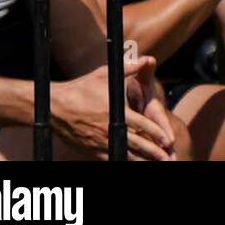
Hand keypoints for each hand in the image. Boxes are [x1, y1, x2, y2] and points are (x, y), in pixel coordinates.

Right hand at [50, 55, 175, 160]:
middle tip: (169, 159)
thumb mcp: (106, 74)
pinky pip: (111, 159)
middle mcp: (110, 130)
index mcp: (117, 112)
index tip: (168, 140)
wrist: (54, 106)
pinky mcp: (91, 150)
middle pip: (137, 144)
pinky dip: (123, 162)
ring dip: (142, 161)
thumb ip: (129, 68)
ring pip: (125, 155)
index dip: (156, 133)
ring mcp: (100, 142)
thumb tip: (147, 59)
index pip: (142, 125)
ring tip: (157, 165)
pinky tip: (133, 164)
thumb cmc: (82, 87)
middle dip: (154, 152)